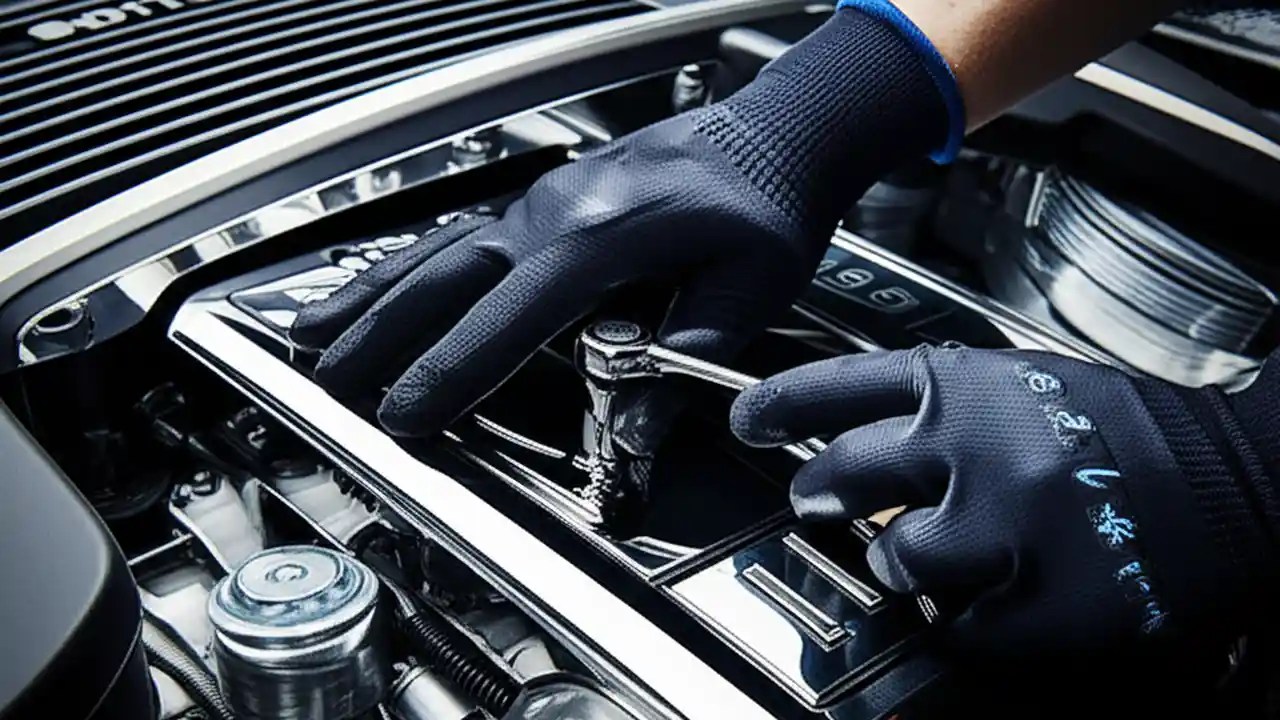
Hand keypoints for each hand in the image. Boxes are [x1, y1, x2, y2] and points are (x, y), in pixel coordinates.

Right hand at [288, 8, 946, 437]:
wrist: (769, 136)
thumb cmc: (764, 203)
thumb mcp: (751, 283)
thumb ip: (690, 352)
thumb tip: (639, 424)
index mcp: (602, 235)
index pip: (508, 315)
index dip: (451, 370)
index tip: (406, 416)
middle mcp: (554, 214)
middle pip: (445, 278)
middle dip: (379, 335)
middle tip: (324, 383)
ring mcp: (540, 204)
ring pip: (435, 253)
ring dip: (371, 298)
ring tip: (311, 336)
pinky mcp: (540, 206)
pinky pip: (455, 237)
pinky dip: (403, 269)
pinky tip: (376, 291)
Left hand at [730, 345, 1273, 659]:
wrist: (1242, 480)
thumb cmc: (1126, 432)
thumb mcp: (1026, 383)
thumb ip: (941, 403)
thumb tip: (849, 434)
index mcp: (973, 387)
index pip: (841, 387)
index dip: (780, 405)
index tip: (746, 421)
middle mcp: (982, 449)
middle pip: (845, 476)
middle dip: (824, 492)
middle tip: (824, 499)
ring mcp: (1013, 530)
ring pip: (898, 561)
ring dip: (909, 561)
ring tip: (957, 548)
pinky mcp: (1047, 607)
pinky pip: (958, 631)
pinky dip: (969, 620)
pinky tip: (1007, 593)